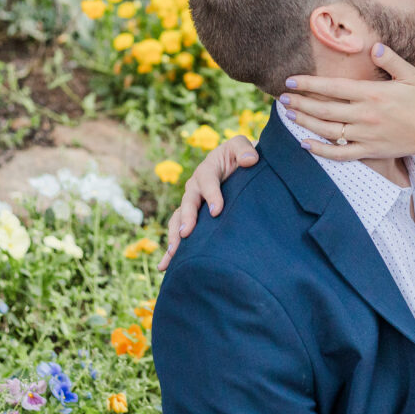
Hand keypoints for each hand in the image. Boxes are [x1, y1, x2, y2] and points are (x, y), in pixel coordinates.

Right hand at [157, 136, 258, 270]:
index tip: (217, 211)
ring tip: (173, 253)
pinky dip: (171, 249)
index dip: (212, 195)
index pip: (207, 181)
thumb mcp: (241, 146)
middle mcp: (195, 187)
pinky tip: (165, 266)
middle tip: (187, 232)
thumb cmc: (240, 156)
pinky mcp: (192, 217)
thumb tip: (249, 160)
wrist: (238, 166)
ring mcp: (191, 203)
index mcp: (207, 170)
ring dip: (175, 235)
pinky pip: (178, 232)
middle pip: (188, 202)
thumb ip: (244, 149)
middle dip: (187, 218)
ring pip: (178, 219)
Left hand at [281, 44, 414, 163]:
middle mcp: (365, 115)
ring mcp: (365, 135)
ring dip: (305, 122)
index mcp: (372, 94)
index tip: (291, 80)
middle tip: (281, 98)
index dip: (309, 83)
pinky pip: (340, 153)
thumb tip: (373, 47)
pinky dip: (321, 150)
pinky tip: (305, 144)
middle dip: (300, 103)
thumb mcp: (411, 75)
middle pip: (324, 109)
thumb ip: (391, 60)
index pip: (333, 87)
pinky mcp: (369, 151)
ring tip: (289, 115)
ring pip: (327, 130)